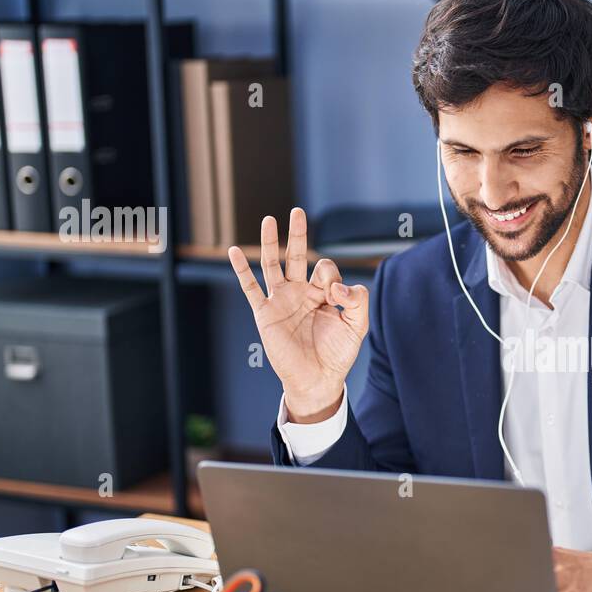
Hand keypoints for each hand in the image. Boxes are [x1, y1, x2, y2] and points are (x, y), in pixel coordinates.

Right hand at [228, 208, 368, 422]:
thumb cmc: (338, 354)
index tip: (335, 294)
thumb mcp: (357, 325)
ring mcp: (281, 301)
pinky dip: (242, 270)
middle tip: (298, 212)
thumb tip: (336, 284)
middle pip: (298, 256)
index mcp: (323, 294)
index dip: (331, 276)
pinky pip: (251, 288)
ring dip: (271, 243)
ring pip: (273, 265)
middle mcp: (301, 293)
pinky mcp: (265, 314)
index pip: (325, 269)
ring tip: (269, 220)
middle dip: (298, 235)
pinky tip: (234, 251)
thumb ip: (356, 300)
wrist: (318, 380)